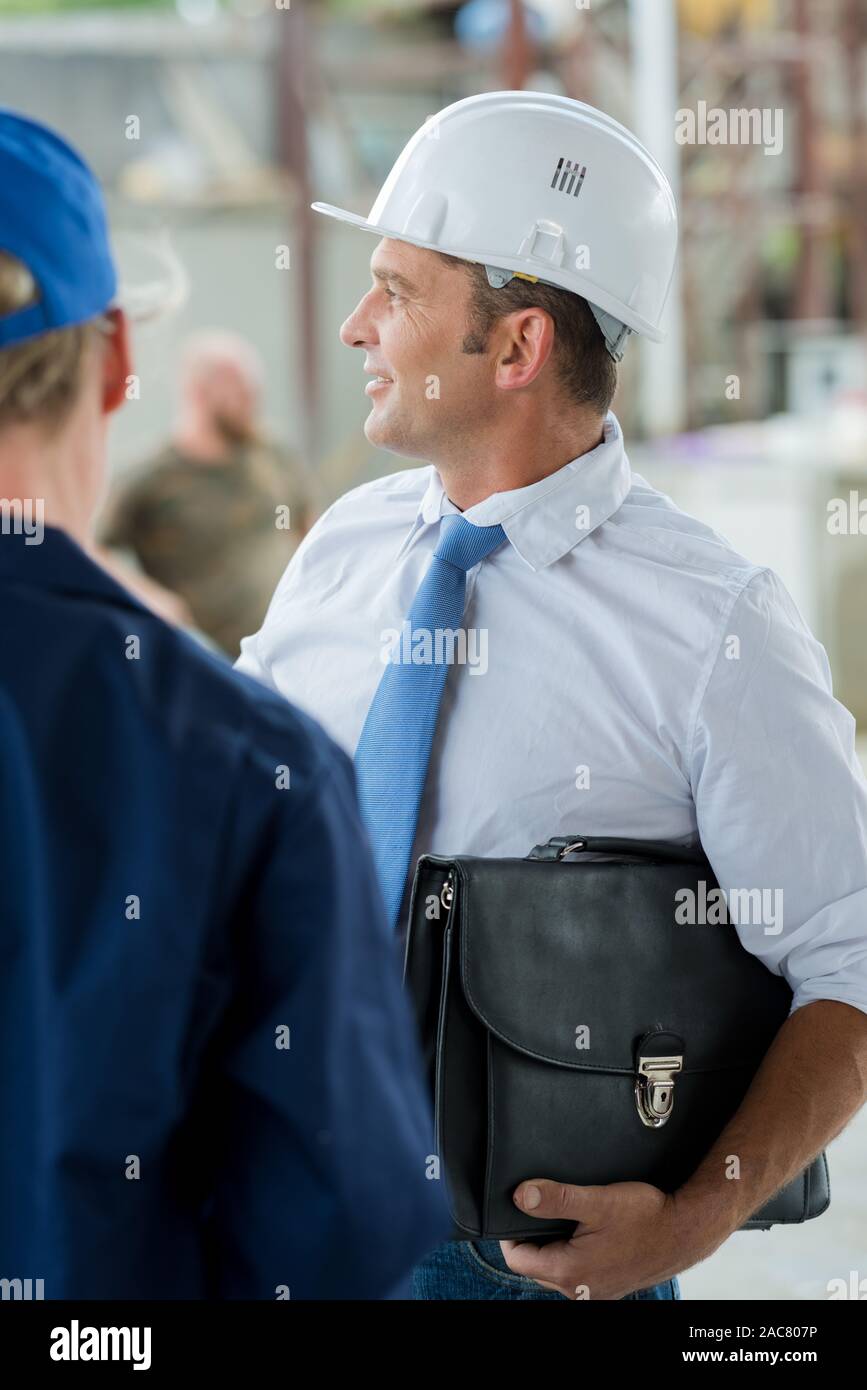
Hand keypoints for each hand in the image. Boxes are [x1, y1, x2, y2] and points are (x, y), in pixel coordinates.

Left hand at [501, 1179, 712, 1300]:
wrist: (686, 1232)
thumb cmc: (646, 1217)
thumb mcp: (597, 1200)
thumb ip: (556, 1199)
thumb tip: (520, 1196)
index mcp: (569, 1272)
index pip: (517, 1258)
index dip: (511, 1231)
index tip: (518, 1206)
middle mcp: (579, 1289)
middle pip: (534, 1265)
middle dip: (532, 1237)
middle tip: (542, 1206)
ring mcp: (596, 1291)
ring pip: (555, 1270)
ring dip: (554, 1245)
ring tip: (567, 1216)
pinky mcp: (609, 1285)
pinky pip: (577, 1272)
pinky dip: (573, 1253)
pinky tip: (587, 1231)